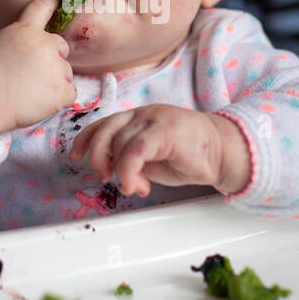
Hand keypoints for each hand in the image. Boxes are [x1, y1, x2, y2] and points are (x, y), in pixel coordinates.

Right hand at [0, 0, 76, 150]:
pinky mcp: (62, 90)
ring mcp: (55, 67)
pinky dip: (58, 100)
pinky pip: (70, 92)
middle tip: (29, 75)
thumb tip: (40, 42)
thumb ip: (21, 39)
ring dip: (53, 82)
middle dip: (52, 59)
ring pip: (65, 72)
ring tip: (27, 91)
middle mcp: (43, 43)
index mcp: (24, 30)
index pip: (42, 6)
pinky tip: (37, 102)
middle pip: (61, 46)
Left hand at [68, 104, 250, 196]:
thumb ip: (130, 161)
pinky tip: (136, 184)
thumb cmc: (189, 156)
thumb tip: (115, 174)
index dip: (85, 140)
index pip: (103, 123)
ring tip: (135, 185)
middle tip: (103, 177)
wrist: (223, 152)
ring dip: (121, 169)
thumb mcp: (151, 161)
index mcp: (137, 118)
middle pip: (105, 129)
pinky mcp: (167, 130)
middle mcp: (143, 113)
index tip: (75, 156)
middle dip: (97, 156)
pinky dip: (129, 169)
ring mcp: (155, 119)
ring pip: (120, 141)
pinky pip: (136, 148)